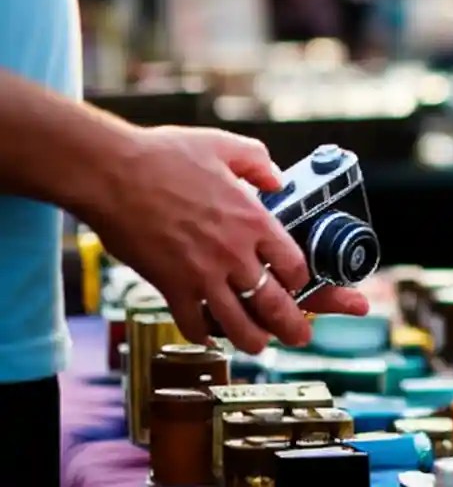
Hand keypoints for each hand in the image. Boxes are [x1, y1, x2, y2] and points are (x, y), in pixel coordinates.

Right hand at [84, 127, 368, 352]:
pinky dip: (202, 334)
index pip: (293, 264)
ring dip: (253, 339)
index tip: (297, 284)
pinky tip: (207, 335)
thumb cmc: (165, 155)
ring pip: (238, 323)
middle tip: (300, 335)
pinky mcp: (170, 286)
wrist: (113, 172)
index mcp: (253, 221)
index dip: (300, 280)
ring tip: (259, 345)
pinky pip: (192, 322)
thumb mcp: (224, 146)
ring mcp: (202, 274)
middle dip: (292, 325)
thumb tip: (277, 178)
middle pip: (274, 302)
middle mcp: (234, 253)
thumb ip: (257, 162)